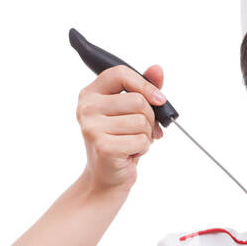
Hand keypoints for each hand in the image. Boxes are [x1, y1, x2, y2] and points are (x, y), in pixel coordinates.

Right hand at [76, 63, 166, 194]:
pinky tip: (130, 153)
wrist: (107, 176)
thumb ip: (143, 88)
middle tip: (140, 131)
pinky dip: (143, 149)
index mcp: (91, 93)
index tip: (159, 99)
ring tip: (132, 143)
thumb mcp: (131, 111)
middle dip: (149, 119)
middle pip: (137, 101)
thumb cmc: (121, 141)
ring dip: (146, 136)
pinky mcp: (103, 146)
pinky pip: (141, 140)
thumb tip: (158, 69)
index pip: (121, 74)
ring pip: (142, 122)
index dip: (145, 84)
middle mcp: (87, 108)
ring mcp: (92, 127)